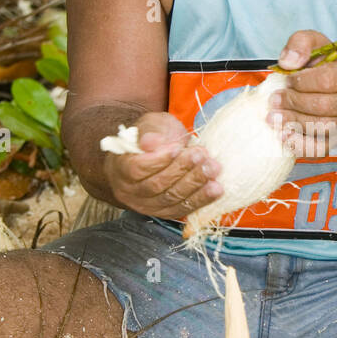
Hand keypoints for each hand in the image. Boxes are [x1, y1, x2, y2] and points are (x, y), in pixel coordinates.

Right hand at [102, 112, 222, 219]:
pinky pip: (181, 209)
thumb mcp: (151, 125)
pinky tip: (216, 189)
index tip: (177, 147)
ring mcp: (146, 205)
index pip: (137, 168)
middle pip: (156, 185)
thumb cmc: (153, 138)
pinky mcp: (164, 212)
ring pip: (170, 199)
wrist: (154, 155)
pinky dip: (200, 200)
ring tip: (213, 169)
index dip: (159, 160)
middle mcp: (129, 191)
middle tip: (202, 155)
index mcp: (120, 166)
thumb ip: (151, 131)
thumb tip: (151, 142)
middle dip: (182, 170)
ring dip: (194, 184)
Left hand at [270, 30, 336, 149]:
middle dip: (294, 103)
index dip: (303, 82)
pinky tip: (283, 136)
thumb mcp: (314, 43)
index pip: (328, 80)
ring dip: (294, 123)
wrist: (336, 85)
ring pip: (323, 128)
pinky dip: (300, 145)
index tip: (286, 79)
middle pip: (325, 106)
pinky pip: (321, 148)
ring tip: (272, 117)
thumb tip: (287, 63)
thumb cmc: (322, 64)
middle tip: (273, 100)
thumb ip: (300, 44)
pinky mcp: (335, 140)